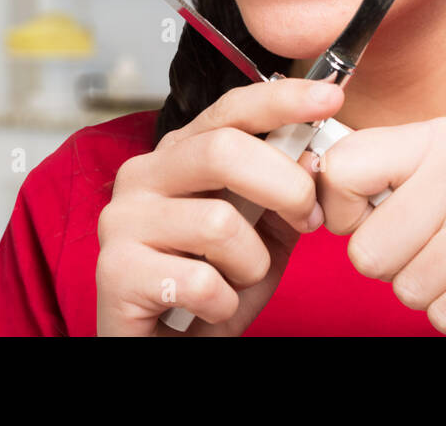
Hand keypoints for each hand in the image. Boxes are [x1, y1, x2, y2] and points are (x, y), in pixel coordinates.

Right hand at [96, 78, 343, 335]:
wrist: (166, 348)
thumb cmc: (214, 286)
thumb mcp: (264, 232)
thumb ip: (286, 190)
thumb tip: (316, 154)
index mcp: (180, 154)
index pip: (231, 109)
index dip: (282, 99)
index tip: (331, 97)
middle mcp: (143, 175)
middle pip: (223, 151)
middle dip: (285, 186)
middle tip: (309, 220)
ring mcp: (122, 220)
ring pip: (218, 223)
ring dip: (250, 264)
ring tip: (237, 281)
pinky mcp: (114, 270)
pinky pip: (199, 281)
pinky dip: (223, 304)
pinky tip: (208, 308)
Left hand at [313, 116, 445, 335]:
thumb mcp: (442, 179)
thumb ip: (381, 173)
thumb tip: (307, 171)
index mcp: (442, 137)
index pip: (342, 166)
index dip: (340, 210)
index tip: (368, 219)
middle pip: (366, 246)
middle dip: (391, 266)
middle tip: (434, 252)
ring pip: (403, 286)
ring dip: (428, 292)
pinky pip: (441, 313)